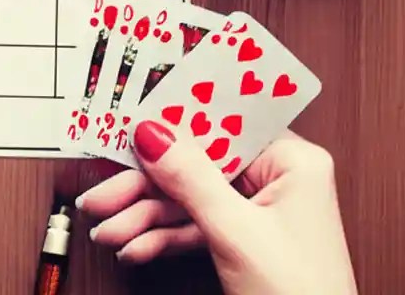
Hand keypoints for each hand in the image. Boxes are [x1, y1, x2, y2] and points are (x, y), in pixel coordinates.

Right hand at [76, 124, 356, 294]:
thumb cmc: (301, 294)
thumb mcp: (236, 231)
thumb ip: (191, 178)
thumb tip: (154, 134)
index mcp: (294, 162)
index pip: (219, 126)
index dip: (171, 127)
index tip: (128, 128)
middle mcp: (279, 180)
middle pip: (195, 166)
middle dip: (143, 188)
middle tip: (102, 196)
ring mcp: (261, 212)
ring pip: (189, 200)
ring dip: (144, 218)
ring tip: (109, 231)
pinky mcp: (246, 240)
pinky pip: (196, 227)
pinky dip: (163, 239)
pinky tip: (134, 248)